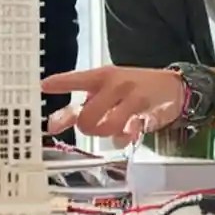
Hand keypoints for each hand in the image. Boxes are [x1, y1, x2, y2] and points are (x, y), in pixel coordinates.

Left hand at [41, 66, 185, 146]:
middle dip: (86, 127)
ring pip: (105, 127)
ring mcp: (130, 96)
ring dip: (105, 134)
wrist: (172, 87)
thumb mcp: (104, 92)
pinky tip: (129, 129)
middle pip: (87, 115)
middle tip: (91, 125)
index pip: (77, 78)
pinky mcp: (144, 111)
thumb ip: (78, 108)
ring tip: (112, 127)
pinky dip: (122, 138)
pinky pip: (125, 134)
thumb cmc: (132, 88)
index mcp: (101, 76)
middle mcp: (114, 84)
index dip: (60, 83)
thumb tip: (52, 124)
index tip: (42, 86)